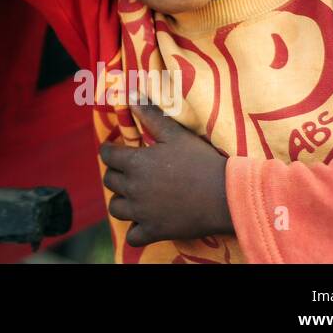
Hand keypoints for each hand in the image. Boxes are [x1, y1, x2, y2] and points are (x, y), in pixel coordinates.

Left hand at [100, 102, 234, 247]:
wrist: (225, 195)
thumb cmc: (201, 161)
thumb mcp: (175, 134)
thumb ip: (151, 116)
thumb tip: (131, 96)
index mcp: (136, 163)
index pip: (107, 155)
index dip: (111, 151)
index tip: (118, 151)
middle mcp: (133, 188)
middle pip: (109, 181)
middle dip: (117, 174)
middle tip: (130, 172)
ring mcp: (142, 212)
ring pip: (116, 208)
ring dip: (121, 201)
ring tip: (134, 196)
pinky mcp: (155, 231)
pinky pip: (132, 236)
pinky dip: (135, 230)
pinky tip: (144, 221)